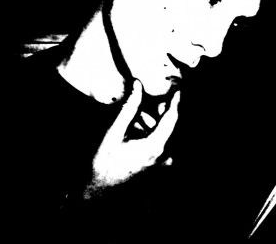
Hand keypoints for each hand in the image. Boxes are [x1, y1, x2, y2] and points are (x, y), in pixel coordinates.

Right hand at [86, 80, 179, 194]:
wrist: (97, 191)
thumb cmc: (104, 162)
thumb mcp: (115, 131)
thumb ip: (129, 107)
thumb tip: (138, 85)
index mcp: (156, 146)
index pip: (171, 118)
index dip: (175, 100)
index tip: (177, 87)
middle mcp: (163, 156)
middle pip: (168, 126)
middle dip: (160, 112)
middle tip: (151, 99)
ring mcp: (161, 164)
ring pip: (163, 135)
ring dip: (153, 123)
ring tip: (136, 116)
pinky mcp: (156, 168)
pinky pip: (160, 145)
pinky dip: (151, 134)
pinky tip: (136, 130)